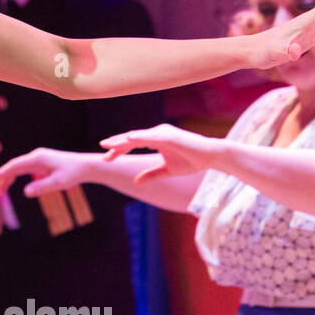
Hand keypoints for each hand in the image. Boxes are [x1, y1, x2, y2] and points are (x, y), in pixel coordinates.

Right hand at [0, 147, 87, 198]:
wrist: (85, 166)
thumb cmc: (73, 174)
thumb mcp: (58, 183)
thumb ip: (42, 187)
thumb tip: (25, 192)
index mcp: (38, 159)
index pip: (15, 165)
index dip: (3, 172)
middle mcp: (36, 156)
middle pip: (14, 165)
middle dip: (2, 175)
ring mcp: (38, 158)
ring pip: (18, 167)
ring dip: (8, 177)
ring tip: (0, 191)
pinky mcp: (40, 162)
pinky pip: (24, 169)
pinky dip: (16, 176)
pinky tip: (11, 184)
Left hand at [99, 123, 220, 183]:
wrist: (212, 157)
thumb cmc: (192, 161)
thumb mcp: (167, 171)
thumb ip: (151, 174)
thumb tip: (136, 181)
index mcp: (155, 139)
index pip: (132, 143)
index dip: (119, 150)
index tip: (106, 158)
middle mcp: (157, 133)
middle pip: (131, 138)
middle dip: (116, 145)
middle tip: (102, 151)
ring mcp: (163, 132)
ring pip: (138, 136)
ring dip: (123, 141)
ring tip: (110, 145)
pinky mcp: (170, 135)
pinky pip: (151, 136)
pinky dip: (139, 136)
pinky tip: (128, 139)